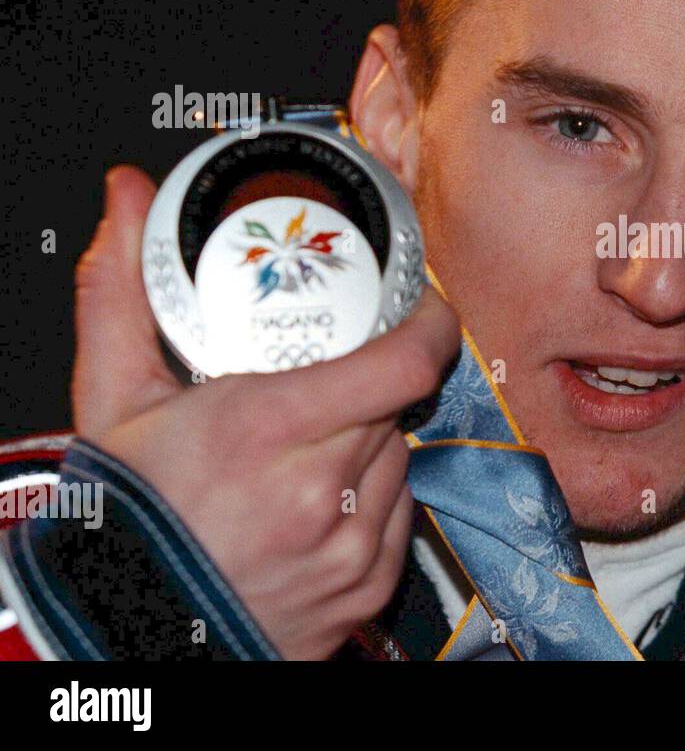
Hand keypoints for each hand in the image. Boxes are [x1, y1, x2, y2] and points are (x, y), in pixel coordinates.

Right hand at [71, 166, 459, 658]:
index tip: (422, 306)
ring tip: (299, 457)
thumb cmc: (124, 518)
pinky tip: (313, 508)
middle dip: (366, 386)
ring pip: (398, 460)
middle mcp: (321, 489)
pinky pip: (397, 518)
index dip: (429, 324)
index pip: (403, 362)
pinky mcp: (367, 589)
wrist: (124, 631)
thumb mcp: (113, 401)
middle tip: (317, 389)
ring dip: (366, 445)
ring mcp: (350, 546)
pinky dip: (369, 502)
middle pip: (393, 405)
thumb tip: (127, 196)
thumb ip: (123, 290)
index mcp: (269, 428)